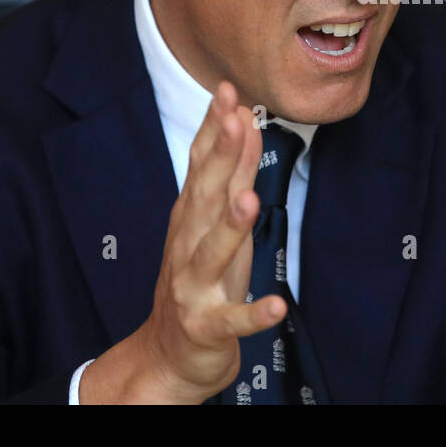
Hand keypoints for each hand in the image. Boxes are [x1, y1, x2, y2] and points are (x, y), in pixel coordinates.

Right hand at [80, 81, 283, 402]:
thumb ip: (229, 173)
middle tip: (238, 122)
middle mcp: (187, 246)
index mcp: (191, 218)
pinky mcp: (209, 326)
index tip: (228, 92)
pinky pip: (233, 320)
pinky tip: (276, 307)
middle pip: (204, 198)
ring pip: (213, 254)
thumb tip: (244, 119)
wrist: (170, 354)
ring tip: (249, 199)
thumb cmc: (200, 278)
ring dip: (230, 227)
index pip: (201, 166)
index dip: (214, 130)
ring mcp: (195, 287)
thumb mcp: (214, 220)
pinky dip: (253, 314)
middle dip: (221, 160)